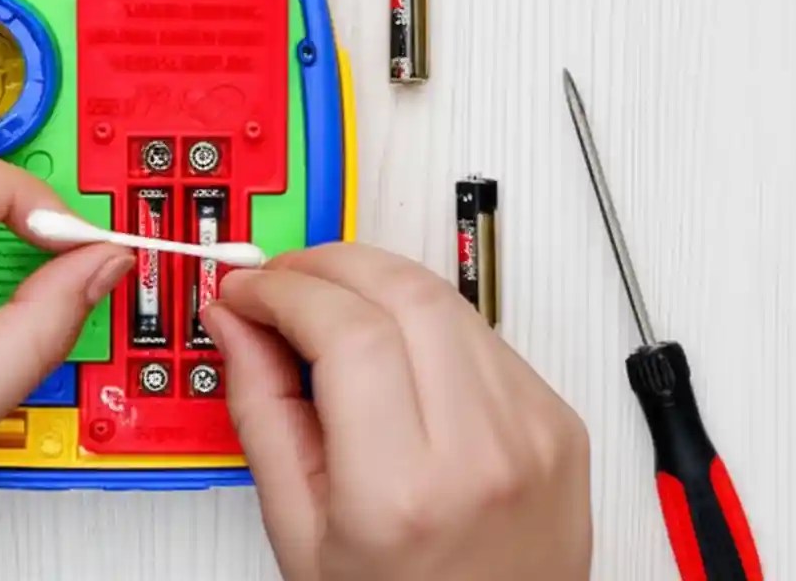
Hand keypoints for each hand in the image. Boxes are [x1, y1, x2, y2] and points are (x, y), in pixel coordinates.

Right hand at [202, 244, 591, 580]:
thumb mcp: (300, 531)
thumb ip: (262, 413)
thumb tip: (236, 326)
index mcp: (404, 493)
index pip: (346, 332)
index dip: (284, 291)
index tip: (247, 293)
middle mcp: (484, 453)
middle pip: (404, 291)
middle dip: (327, 263)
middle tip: (279, 280)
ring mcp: (534, 431)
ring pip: (446, 298)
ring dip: (374, 281)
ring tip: (325, 308)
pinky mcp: (558, 420)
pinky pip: (481, 332)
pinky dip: (422, 317)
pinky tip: (387, 343)